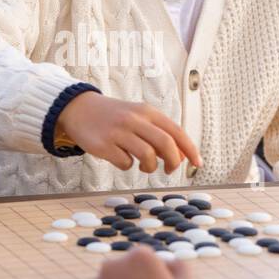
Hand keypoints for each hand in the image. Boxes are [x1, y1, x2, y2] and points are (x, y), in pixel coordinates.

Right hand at [59, 91, 201, 173]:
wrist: (79, 109)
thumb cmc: (115, 117)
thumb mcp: (139, 118)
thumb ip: (160, 134)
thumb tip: (181, 156)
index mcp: (147, 112)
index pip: (176, 131)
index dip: (190, 149)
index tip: (198, 164)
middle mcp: (134, 119)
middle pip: (165, 144)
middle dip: (173, 162)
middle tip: (170, 170)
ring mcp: (118, 132)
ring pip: (147, 156)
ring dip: (150, 167)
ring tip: (145, 166)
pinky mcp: (104, 145)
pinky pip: (125, 163)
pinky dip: (127, 166)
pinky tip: (121, 159)